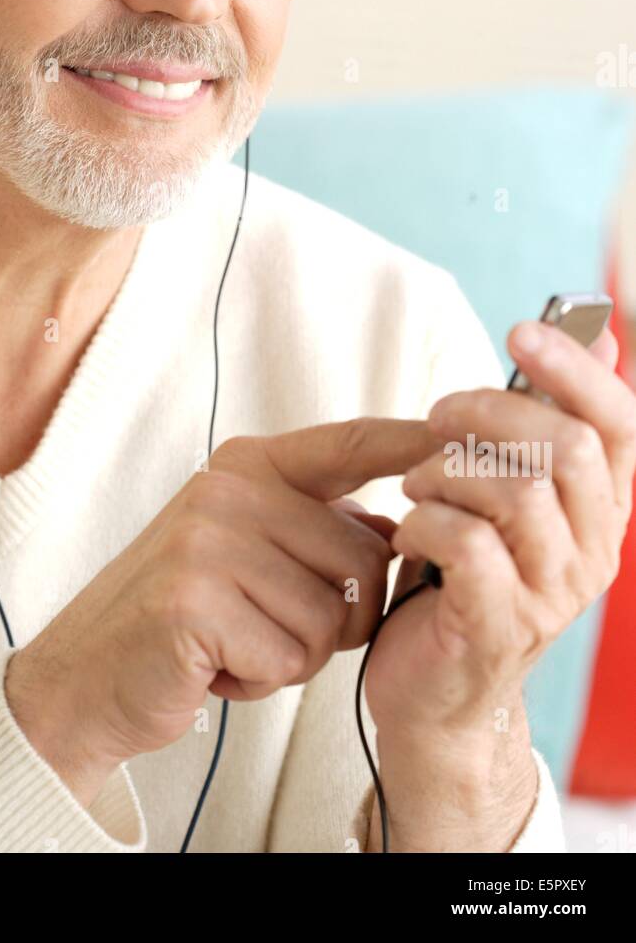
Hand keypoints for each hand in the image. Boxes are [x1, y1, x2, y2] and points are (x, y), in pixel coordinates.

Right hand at [5, 417, 441, 805]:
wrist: (89, 673)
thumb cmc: (184, 613)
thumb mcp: (249, 550)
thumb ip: (317, 529)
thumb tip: (395, 530)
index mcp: (248, 466)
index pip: (351, 444)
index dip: (411, 443)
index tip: (461, 437)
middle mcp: (230, 489)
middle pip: (363, 558)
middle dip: (336, 616)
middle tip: (265, 625)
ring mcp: (209, 539)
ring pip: (333, 614)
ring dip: (296, 652)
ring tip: (236, 641)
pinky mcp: (194, 599)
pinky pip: (291, 654)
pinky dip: (263, 679)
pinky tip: (216, 664)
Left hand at [364, 322, 635, 849]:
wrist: (436, 692)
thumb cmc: (465, 575)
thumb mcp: (509, 492)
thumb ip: (546, 423)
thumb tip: (599, 336)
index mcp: (600, 509)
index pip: (618, 423)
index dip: (575, 369)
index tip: (521, 330)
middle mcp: (592, 552)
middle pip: (565, 447)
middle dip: (490, 413)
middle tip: (438, 417)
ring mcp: (551, 595)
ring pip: (517, 490)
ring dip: (449, 470)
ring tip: (418, 485)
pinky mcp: (499, 626)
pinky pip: (468, 543)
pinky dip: (425, 520)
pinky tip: (408, 529)